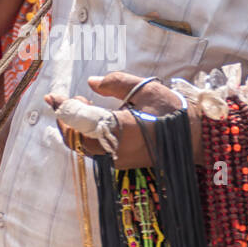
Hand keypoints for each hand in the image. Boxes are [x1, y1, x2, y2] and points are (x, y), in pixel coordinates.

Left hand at [46, 72, 186, 168]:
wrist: (195, 140)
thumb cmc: (173, 112)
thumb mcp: (146, 90)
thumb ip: (117, 83)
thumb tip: (91, 82)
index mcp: (119, 130)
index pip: (80, 121)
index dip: (63, 109)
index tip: (52, 97)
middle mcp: (114, 149)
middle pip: (75, 139)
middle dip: (67, 118)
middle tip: (70, 99)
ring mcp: (117, 160)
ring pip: (83, 146)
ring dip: (76, 127)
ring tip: (84, 105)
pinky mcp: (121, 164)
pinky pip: (94, 150)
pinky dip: (87, 135)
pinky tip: (95, 120)